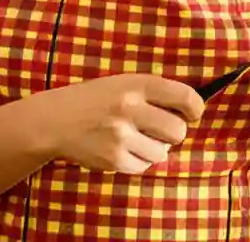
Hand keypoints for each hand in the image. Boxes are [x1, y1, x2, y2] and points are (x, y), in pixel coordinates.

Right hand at [39, 73, 204, 174]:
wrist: (54, 120)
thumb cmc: (94, 100)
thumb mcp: (122, 83)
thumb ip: (153, 94)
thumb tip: (190, 112)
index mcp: (136, 84)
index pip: (185, 96)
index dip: (195, 109)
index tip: (191, 114)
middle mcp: (130, 108)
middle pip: (178, 130)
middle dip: (172, 133)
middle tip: (157, 130)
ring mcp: (121, 135)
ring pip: (162, 153)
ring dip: (154, 149)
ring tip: (135, 140)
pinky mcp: (113, 159)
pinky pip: (143, 166)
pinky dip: (137, 161)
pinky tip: (122, 149)